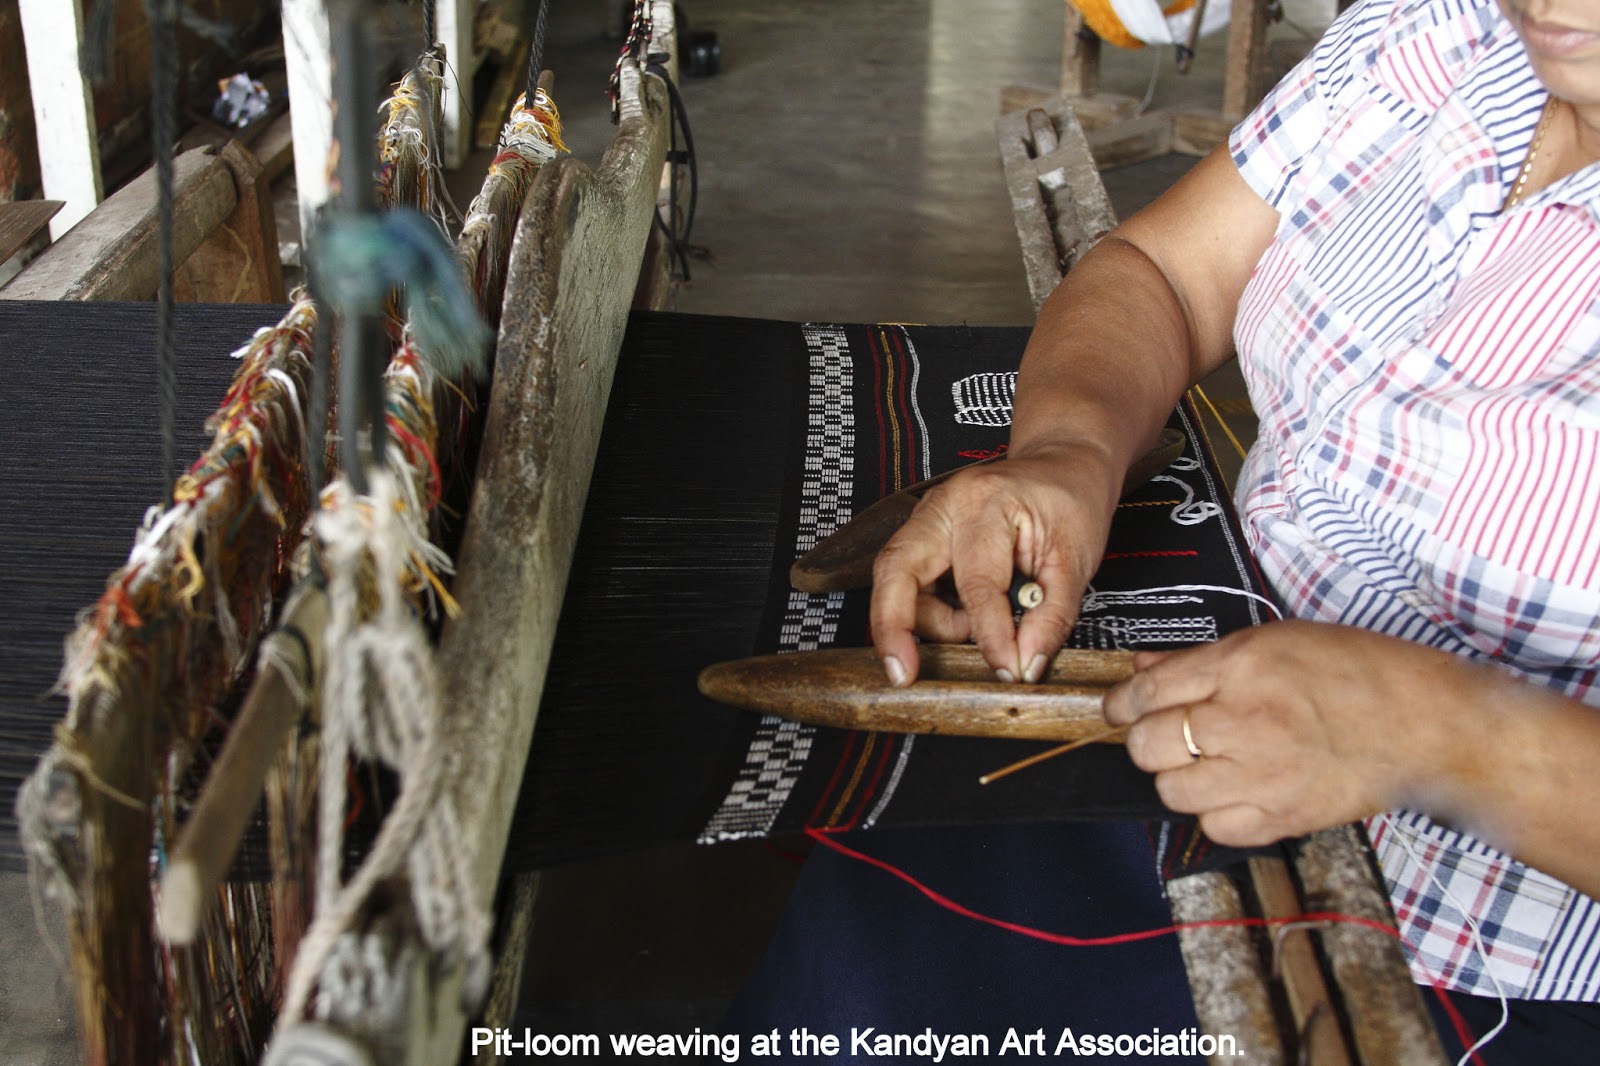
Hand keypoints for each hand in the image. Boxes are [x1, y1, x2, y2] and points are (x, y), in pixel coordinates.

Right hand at [868, 443, 1121, 685]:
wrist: (1061, 466)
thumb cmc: (1070, 502)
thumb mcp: (1076, 559)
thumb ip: (1052, 616)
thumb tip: (1026, 663)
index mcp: (986, 502)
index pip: (978, 583)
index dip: (990, 636)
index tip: (1008, 671)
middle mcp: (943, 505)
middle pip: (896, 569)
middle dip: (893, 626)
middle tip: (902, 673)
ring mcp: (926, 517)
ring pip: (896, 581)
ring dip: (924, 621)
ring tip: (972, 627)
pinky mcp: (922, 535)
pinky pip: (907, 581)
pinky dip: (927, 610)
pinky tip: (962, 615)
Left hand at [1101, 621, 1477, 846]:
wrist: (1429, 724)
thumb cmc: (1362, 672)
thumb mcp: (1278, 641)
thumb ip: (1204, 660)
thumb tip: (1146, 668)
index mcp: (1241, 667)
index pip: (1148, 691)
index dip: (1121, 703)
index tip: (1117, 709)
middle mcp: (1244, 721)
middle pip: (1149, 744)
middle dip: (1145, 739)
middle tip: (1162, 734)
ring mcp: (1262, 774)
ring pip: (1172, 790)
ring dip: (1177, 776)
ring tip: (1203, 762)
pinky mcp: (1283, 816)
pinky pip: (1215, 827)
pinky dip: (1214, 813)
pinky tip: (1232, 791)